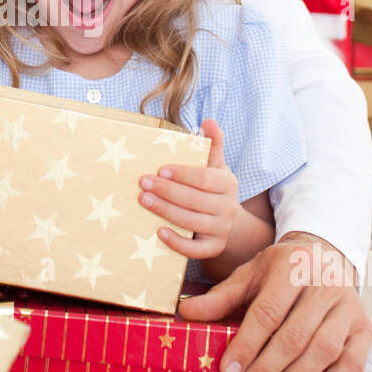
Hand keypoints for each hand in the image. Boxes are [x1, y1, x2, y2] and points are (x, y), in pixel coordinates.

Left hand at [138, 119, 237, 258]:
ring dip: (166, 211)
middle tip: (142, 183)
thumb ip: (213, 144)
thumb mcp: (216, 166)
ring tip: (144, 200)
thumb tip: (209, 121)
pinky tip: (158, 232)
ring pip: (192, 222)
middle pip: (195, 200)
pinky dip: (178, 242)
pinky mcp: (214, 248)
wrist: (224, 220)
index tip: (160, 169)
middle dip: (167, 191)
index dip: (183, 174)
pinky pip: (196, 250)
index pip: (205, 179)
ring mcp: (222, 229)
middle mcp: (229, 208)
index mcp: (228, 184)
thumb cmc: (212, 188)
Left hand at [177, 231, 371, 371]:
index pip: (267, 313)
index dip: (246, 345)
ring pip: (324, 350)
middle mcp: (325, 285)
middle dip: (266, 370)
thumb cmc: (280, 272)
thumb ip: (221, 297)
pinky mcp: (364, 327)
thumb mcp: (249, 276)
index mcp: (292, 268)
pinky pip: (354, 362)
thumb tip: (185, 312)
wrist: (325, 256)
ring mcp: (349, 307)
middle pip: (294, 335)